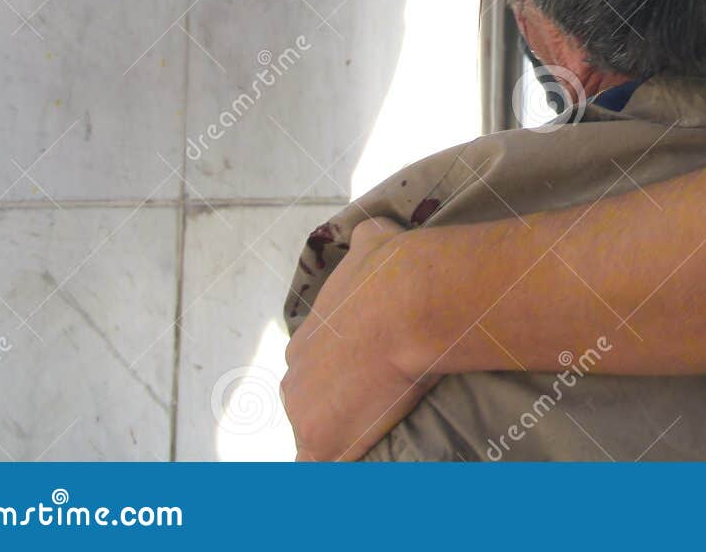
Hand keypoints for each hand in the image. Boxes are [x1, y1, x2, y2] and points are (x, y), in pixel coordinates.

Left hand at [281, 217, 435, 461]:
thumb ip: (367, 243)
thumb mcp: (373, 240)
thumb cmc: (394, 270)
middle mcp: (295, 379)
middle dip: (338, 417)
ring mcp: (304, 413)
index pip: (314, 373)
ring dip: (344, 445)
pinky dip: (343, 470)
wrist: (409, 298)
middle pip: (310, 411)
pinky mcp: (321, 441)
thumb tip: (372, 234)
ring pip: (318, 443)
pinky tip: (366, 467)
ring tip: (378, 444)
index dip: (340, 382)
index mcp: (305, 340)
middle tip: (379, 417)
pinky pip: (324, 472)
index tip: (368, 384)